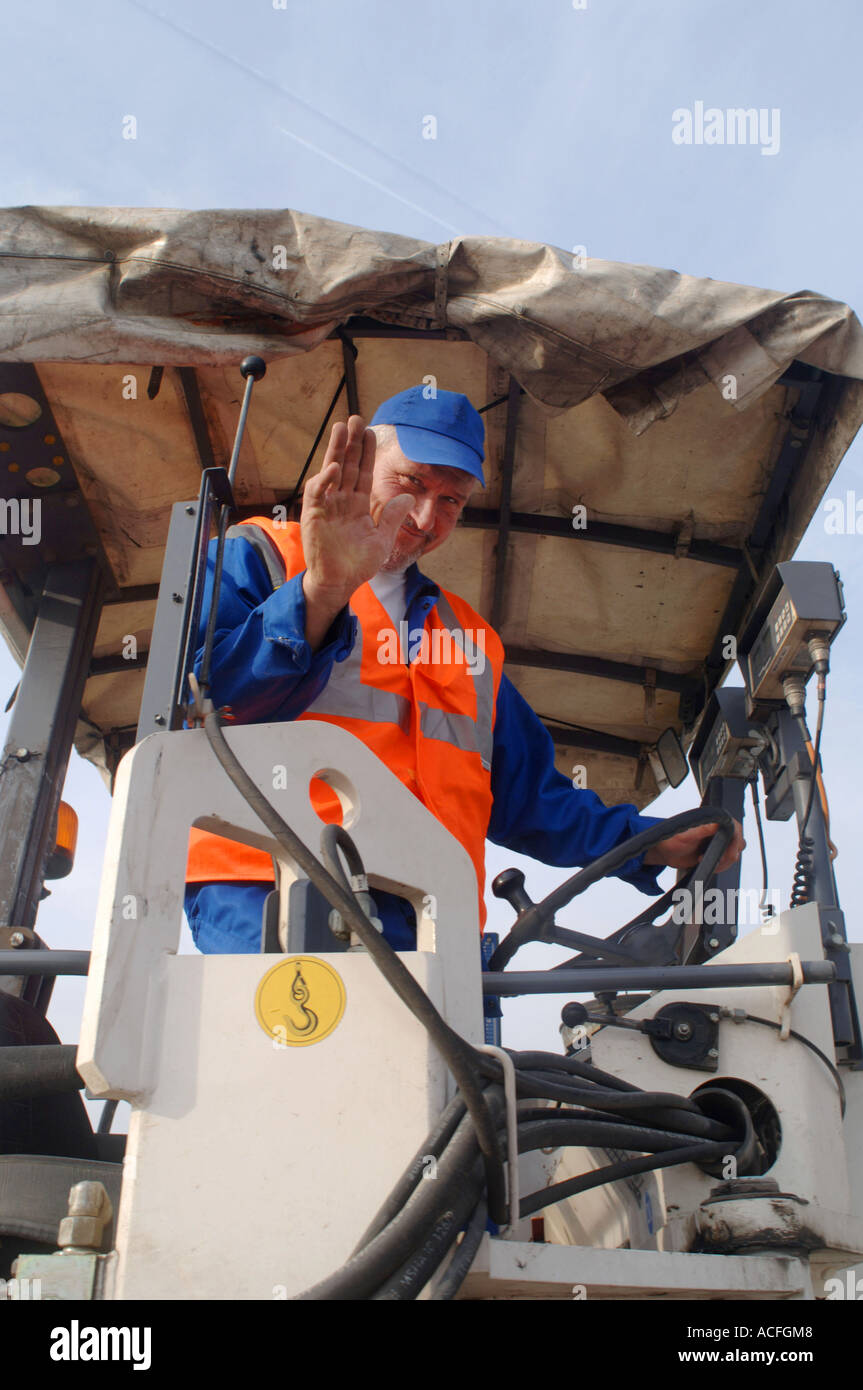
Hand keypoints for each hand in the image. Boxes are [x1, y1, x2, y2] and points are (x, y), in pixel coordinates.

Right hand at [300, 415, 413, 609]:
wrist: (339, 583)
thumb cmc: (358, 564)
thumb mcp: (382, 539)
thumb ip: (392, 517)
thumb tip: (408, 497)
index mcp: (357, 504)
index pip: (363, 472)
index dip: (367, 453)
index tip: (372, 432)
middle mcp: (342, 500)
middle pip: (348, 465)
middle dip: (352, 442)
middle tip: (357, 419)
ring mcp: (327, 506)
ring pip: (331, 472)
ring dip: (336, 450)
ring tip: (341, 428)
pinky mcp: (314, 516)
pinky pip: (318, 493)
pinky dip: (324, 480)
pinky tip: (334, 468)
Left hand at [643, 818, 745, 872]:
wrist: (663, 850)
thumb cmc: (671, 838)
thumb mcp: (687, 834)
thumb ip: (704, 828)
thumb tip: (720, 822)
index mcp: (714, 821)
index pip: (735, 828)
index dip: (736, 842)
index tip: (730, 854)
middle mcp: (718, 829)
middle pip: (737, 843)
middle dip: (728, 855)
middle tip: (714, 860)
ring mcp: (717, 842)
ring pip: (732, 855)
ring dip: (722, 862)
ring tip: (701, 860)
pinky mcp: (714, 853)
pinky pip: (724, 862)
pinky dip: (717, 866)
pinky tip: (701, 863)